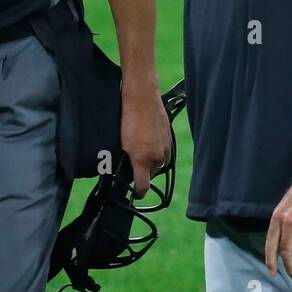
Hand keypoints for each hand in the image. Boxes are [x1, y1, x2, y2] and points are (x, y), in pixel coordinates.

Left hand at [120, 77, 170, 196]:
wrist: (142, 98)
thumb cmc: (129, 119)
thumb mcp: (122, 143)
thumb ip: (126, 160)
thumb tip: (125, 170)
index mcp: (143, 161)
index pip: (143, 187)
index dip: (138, 192)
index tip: (136, 193)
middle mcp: (157, 158)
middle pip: (151, 174)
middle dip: (144, 171)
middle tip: (133, 162)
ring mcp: (166, 148)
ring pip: (159, 163)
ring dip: (152, 161)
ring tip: (141, 148)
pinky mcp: (170, 138)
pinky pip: (165, 152)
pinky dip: (158, 150)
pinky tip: (148, 140)